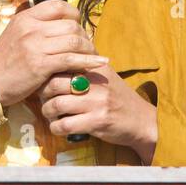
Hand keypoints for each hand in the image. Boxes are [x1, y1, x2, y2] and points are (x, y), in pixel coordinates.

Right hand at [0, 0, 108, 109]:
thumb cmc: (5, 61)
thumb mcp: (15, 34)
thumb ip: (35, 26)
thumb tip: (58, 22)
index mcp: (25, 18)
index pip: (57, 5)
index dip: (73, 15)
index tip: (78, 26)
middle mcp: (31, 28)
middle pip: (70, 24)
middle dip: (85, 35)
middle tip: (88, 46)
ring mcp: (35, 46)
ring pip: (74, 40)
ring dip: (89, 49)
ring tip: (94, 56)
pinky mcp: (40, 65)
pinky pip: (71, 59)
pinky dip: (88, 61)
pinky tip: (99, 64)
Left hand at [37, 64, 157, 161]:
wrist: (142, 121)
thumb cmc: (118, 98)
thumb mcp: (105, 75)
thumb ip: (85, 66)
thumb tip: (58, 57)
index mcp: (95, 67)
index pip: (62, 63)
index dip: (47, 74)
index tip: (45, 82)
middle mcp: (96, 82)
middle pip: (54, 83)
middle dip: (43, 94)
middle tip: (44, 100)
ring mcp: (97, 102)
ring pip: (57, 104)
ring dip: (47, 112)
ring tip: (50, 114)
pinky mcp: (97, 121)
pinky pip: (65, 124)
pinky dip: (56, 128)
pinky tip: (59, 127)